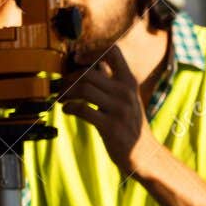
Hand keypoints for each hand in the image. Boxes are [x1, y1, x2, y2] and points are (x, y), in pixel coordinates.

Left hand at [58, 52, 160, 176]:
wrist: (144, 153)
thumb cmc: (131, 125)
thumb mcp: (127, 98)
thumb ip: (113, 82)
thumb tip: (92, 65)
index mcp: (130, 82)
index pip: (113, 52)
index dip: (92, 52)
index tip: (78, 59)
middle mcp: (126, 92)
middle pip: (89, 72)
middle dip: (69, 79)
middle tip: (62, 87)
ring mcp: (119, 109)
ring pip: (84, 89)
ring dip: (66, 93)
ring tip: (62, 98)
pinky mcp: (110, 126)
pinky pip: (83, 109)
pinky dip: (70, 108)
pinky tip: (67, 110)